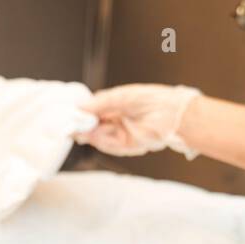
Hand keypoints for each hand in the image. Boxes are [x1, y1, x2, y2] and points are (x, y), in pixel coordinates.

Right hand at [74, 84, 201, 157]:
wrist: (173, 115)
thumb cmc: (152, 100)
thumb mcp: (121, 96)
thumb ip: (100, 103)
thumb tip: (80, 107)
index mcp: (115, 105)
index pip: (93, 111)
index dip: (82, 114)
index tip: (71, 115)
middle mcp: (117, 120)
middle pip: (94, 126)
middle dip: (83, 127)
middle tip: (73, 126)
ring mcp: (122, 133)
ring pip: (100, 138)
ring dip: (91, 136)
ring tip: (83, 131)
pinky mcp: (128, 146)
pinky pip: (111, 146)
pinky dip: (103, 142)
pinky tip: (97, 137)